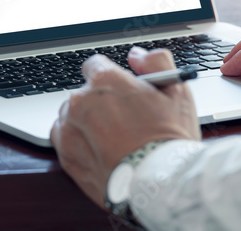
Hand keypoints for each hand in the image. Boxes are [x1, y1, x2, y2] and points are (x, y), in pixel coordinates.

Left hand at [49, 48, 200, 208]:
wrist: (161, 185)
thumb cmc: (170, 140)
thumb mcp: (176, 91)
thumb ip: (155, 62)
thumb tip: (136, 55)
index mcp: (104, 81)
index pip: (95, 65)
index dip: (110, 78)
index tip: (119, 90)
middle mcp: (81, 101)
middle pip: (84, 93)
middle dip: (100, 102)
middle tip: (123, 120)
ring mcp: (70, 128)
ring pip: (72, 115)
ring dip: (86, 122)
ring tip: (114, 139)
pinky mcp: (66, 154)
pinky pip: (64, 138)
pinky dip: (78, 142)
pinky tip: (99, 150)